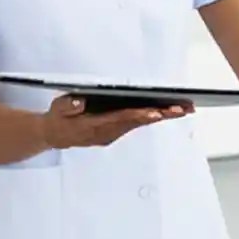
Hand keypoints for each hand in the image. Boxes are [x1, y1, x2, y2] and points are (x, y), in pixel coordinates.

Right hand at [41, 95, 192, 149]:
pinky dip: (153, 117)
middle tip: (183, 109)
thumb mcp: (58, 110)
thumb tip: (79, 102)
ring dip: (162, 116)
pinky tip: (168, 111)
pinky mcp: (115, 132)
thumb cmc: (58, 119)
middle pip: (138, 121)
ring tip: (184, 108)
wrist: (54, 135)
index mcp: (95, 125)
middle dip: (161, 115)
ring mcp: (112, 134)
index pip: (121, 118)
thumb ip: (68, 107)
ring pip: (141, 123)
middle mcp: (108, 132)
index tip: (157, 112)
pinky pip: (137, 123)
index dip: (140, 115)